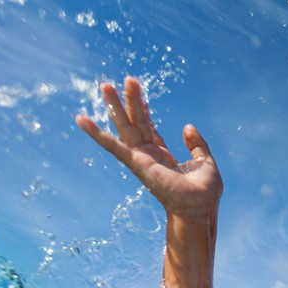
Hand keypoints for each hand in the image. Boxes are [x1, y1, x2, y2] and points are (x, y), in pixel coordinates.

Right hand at [76, 77, 222, 216]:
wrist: (200, 208)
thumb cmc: (204, 193)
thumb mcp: (205, 162)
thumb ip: (197, 144)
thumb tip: (187, 126)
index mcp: (164, 156)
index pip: (150, 129)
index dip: (146, 112)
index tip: (142, 95)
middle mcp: (149, 156)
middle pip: (137, 123)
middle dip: (131, 101)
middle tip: (127, 79)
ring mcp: (140, 159)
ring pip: (125, 127)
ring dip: (115, 106)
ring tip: (106, 85)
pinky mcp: (136, 163)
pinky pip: (113, 146)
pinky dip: (96, 133)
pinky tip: (82, 120)